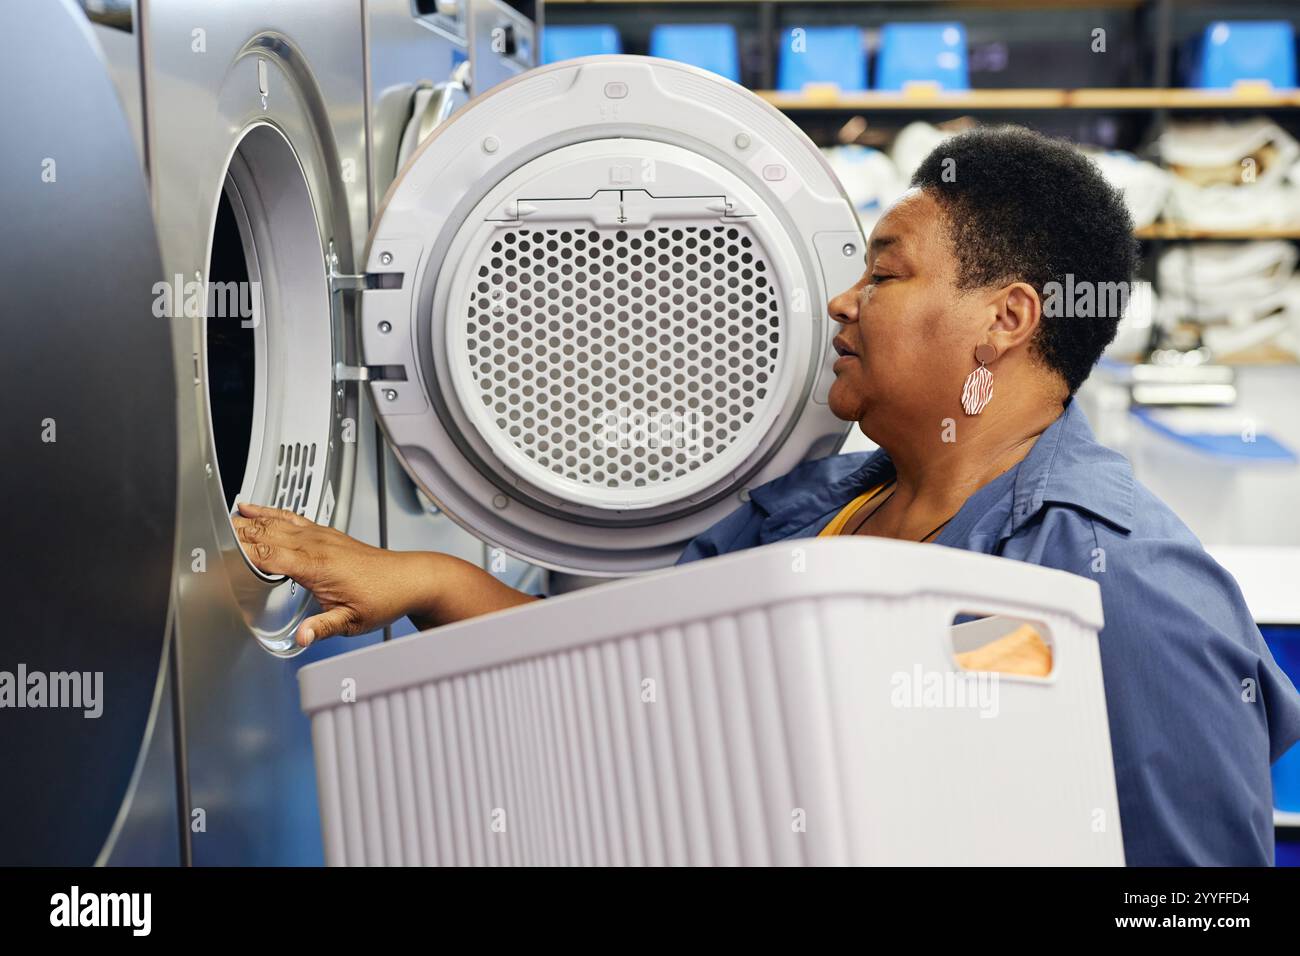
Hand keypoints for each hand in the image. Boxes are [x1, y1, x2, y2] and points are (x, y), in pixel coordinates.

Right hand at [232, 501, 440, 646]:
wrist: (410, 578)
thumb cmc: (384, 597)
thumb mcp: (352, 621)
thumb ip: (322, 628)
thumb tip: (301, 638)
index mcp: (317, 566)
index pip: (268, 555)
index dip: (240, 554)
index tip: (215, 556)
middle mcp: (316, 545)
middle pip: (265, 534)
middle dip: (234, 535)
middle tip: (203, 535)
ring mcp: (320, 536)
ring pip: (274, 522)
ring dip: (245, 521)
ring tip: (216, 519)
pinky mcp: (324, 533)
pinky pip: (290, 517)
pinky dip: (268, 511)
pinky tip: (252, 507)